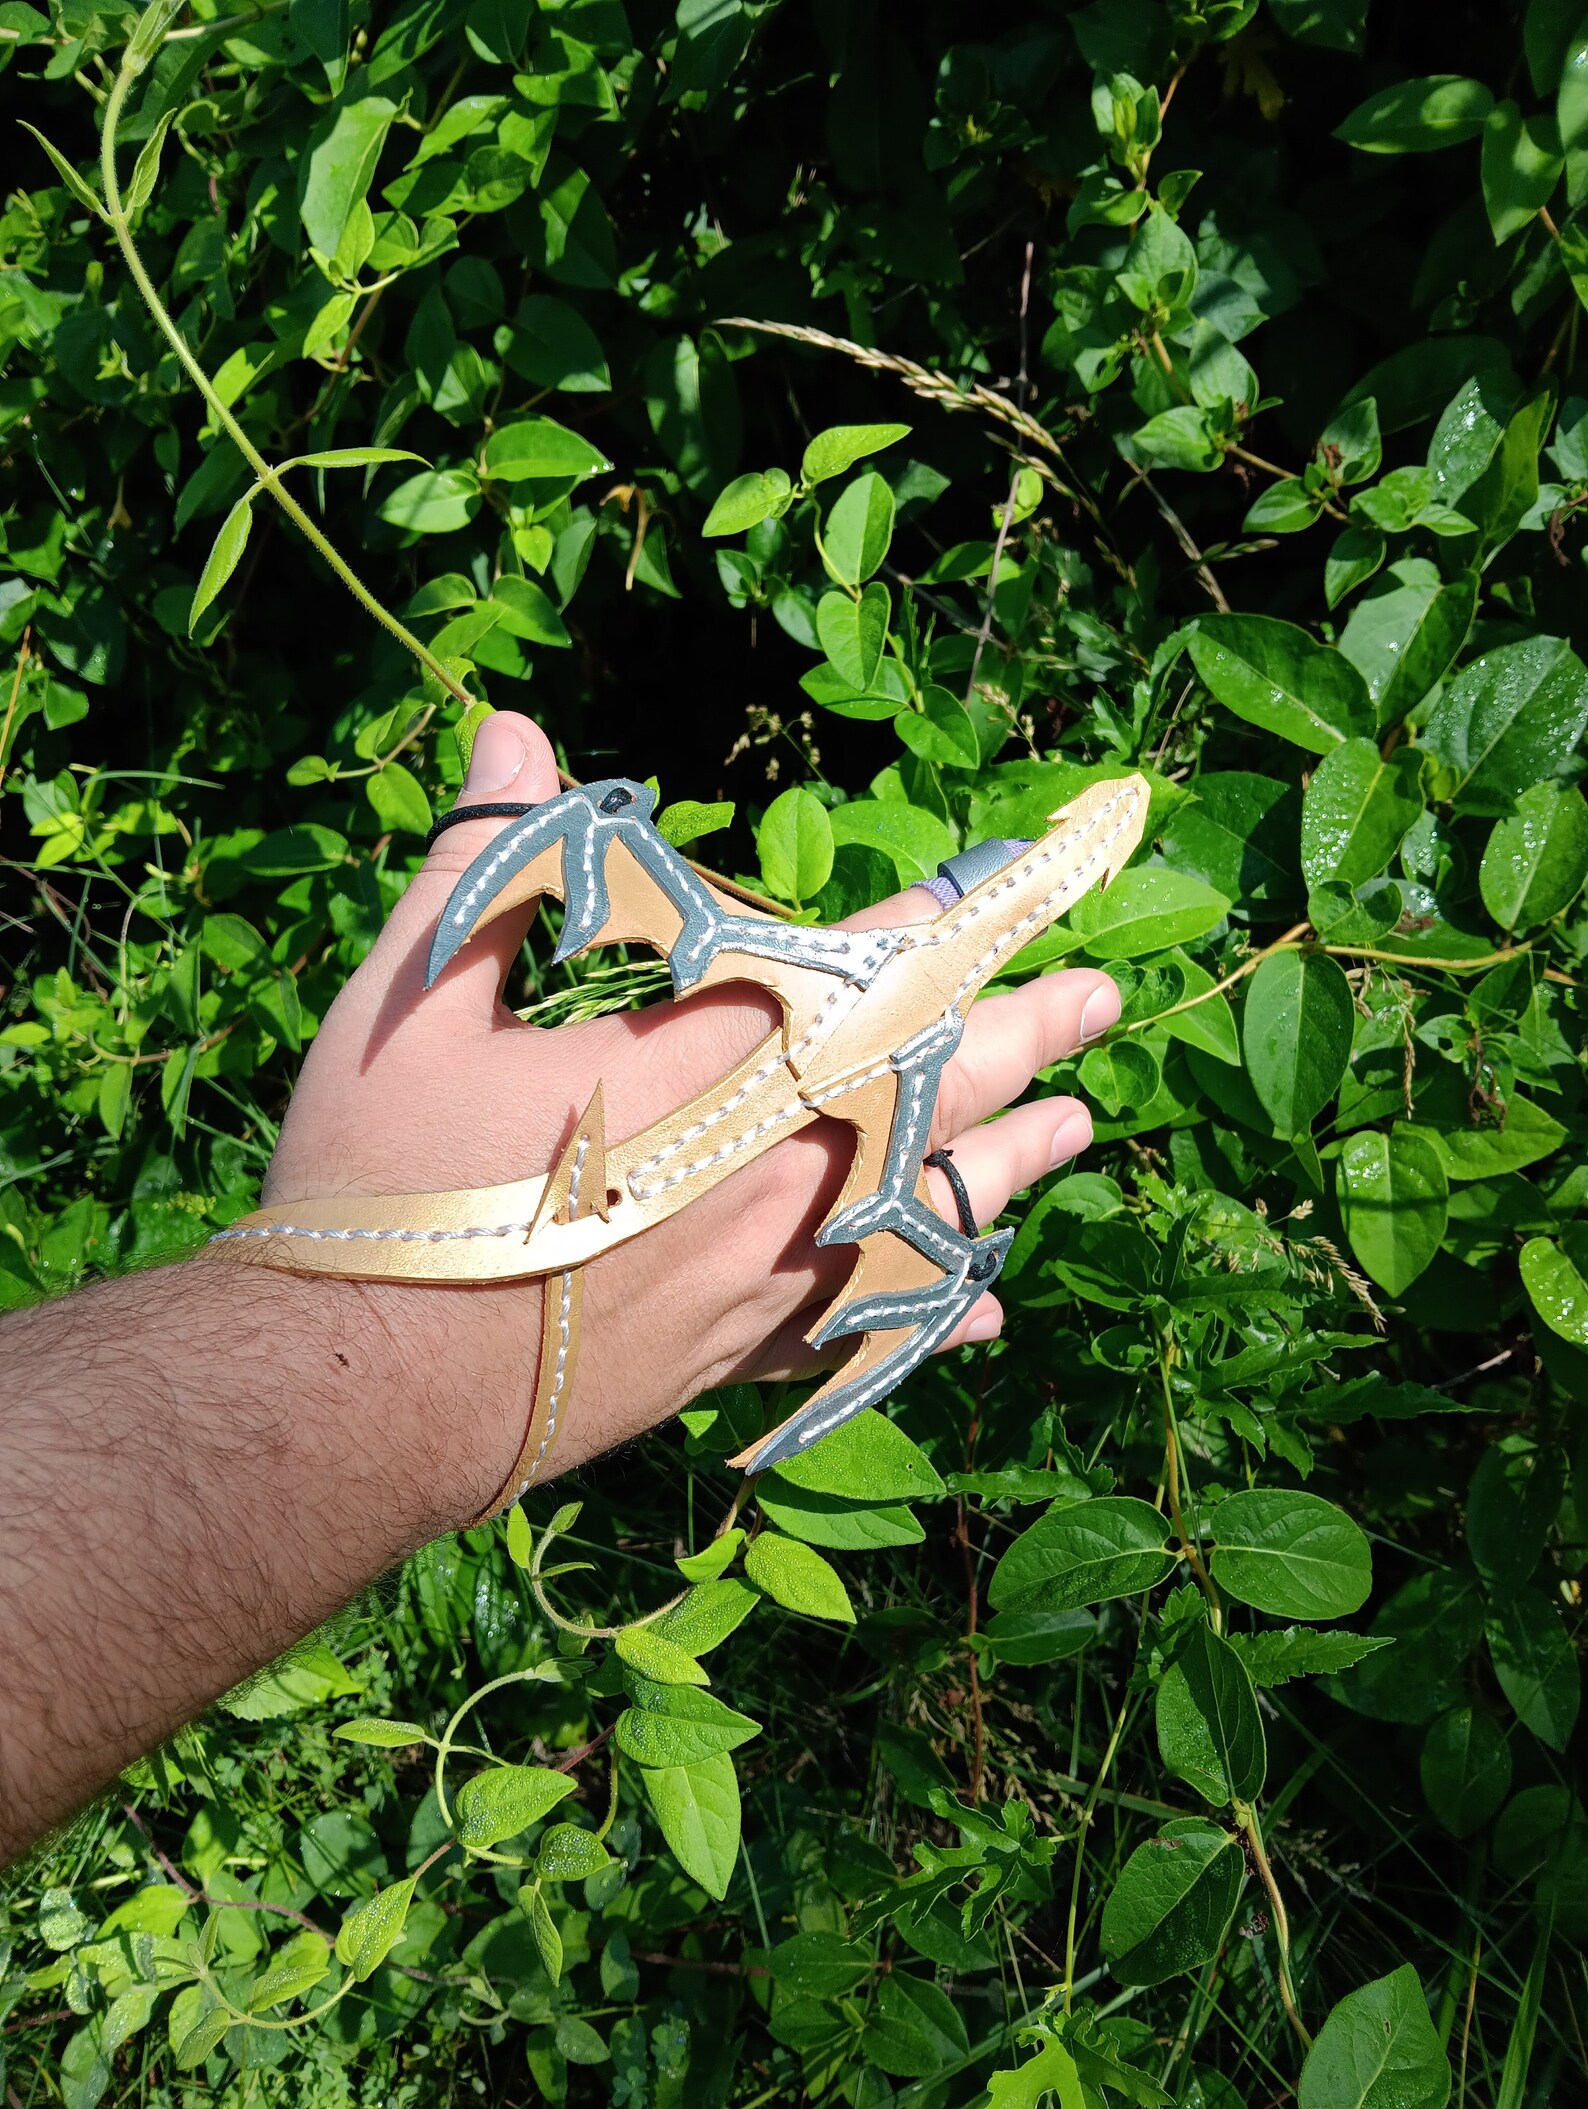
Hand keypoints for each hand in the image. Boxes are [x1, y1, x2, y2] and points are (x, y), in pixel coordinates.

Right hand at [262, 713, 1121, 1523]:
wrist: (365, 1390)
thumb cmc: (389, 1183)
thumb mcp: (415, 999)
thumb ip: (488, 864)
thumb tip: (514, 727)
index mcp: (714, 1056)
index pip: (864, 962)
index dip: (940, 917)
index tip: (1008, 880)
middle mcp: (777, 1160)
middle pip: (937, 1083)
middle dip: (1024, 1031)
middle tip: (1100, 1000)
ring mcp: (772, 1267)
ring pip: (933, 1208)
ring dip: (1012, 1162)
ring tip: (1077, 1127)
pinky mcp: (741, 1353)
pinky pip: (872, 1327)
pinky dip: (934, 1312)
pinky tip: (983, 1310)